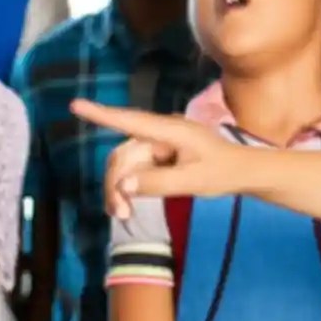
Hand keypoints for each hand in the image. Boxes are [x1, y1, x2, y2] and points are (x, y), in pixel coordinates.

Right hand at [69, 99, 245, 217]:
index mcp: (172, 131)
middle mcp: (161, 134)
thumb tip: (124, 185)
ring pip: (125, 165)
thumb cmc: (224, 172)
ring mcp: (159, 144)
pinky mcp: (159, 156)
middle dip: (115, 182)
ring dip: (119, 188)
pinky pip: (134, 170)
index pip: (132, 121)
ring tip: (124, 214)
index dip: (103, 115)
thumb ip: (160, 182)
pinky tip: (127, 207)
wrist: (245, 172)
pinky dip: (128, 188)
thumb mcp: (195, 181)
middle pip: (124, 154)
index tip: (76, 106)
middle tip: (120, 213)